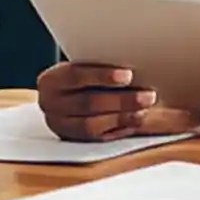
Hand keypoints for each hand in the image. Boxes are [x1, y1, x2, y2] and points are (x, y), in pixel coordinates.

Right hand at [37, 63, 179, 140]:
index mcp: (51, 81)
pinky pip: (97, 139)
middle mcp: (51, 105)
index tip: (128, 75)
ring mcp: (61, 126)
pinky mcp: (75, 141)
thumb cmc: (91, 73)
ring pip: (92, 125)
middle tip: (148, 95)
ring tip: (145, 109)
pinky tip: (136, 120)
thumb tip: (134, 59)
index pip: (75, 75)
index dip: (102, 75)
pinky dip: (119, 129)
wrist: (79, 93)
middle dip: (121, 100)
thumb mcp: (89, 65)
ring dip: (122, 117)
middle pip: (87, 103)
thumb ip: (104, 64)